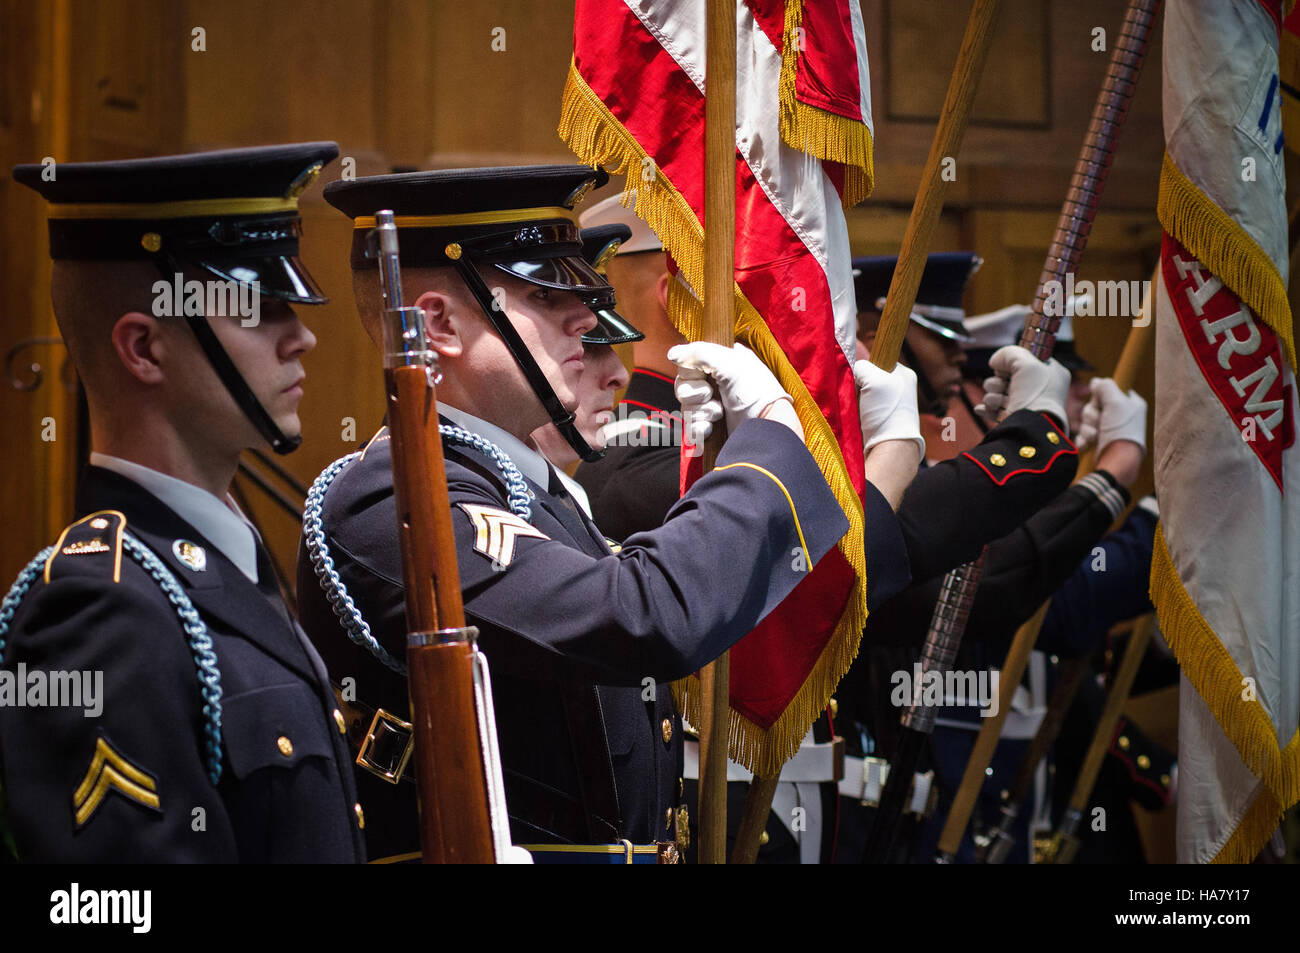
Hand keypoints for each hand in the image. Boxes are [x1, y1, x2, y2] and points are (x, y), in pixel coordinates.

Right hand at [668, 342, 792, 441]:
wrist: (765, 429)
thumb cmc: (755, 393)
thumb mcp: (730, 363)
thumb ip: (699, 353)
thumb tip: (673, 354)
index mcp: (720, 365)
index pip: (688, 364)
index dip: (690, 371)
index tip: (701, 373)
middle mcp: (715, 384)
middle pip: (683, 386)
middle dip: (695, 393)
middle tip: (710, 394)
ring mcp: (712, 407)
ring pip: (686, 407)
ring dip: (701, 411)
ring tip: (719, 413)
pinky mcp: (711, 428)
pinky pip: (690, 427)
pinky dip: (699, 428)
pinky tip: (711, 428)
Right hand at [853, 359, 924, 462]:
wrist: (890, 448)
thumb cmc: (885, 411)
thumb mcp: (873, 379)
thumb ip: (861, 367)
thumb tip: (852, 371)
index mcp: (905, 375)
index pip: (879, 361)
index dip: (866, 369)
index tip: (860, 379)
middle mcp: (900, 389)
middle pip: (869, 379)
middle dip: (859, 385)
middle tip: (857, 393)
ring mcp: (891, 406)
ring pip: (864, 395)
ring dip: (856, 400)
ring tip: (858, 409)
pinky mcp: (882, 421)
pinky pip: (863, 410)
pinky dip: (857, 413)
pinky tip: (858, 418)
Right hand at [975, 345, 1070, 431]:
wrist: (1031, 429)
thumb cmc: (1035, 394)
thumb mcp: (1025, 362)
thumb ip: (1008, 353)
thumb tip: (995, 362)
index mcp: (1051, 374)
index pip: (1027, 360)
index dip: (1014, 362)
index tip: (1009, 367)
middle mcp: (1039, 389)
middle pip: (1008, 377)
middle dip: (998, 381)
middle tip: (1003, 386)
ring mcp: (1025, 405)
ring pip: (998, 392)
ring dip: (992, 395)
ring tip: (997, 402)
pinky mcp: (1013, 419)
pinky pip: (992, 409)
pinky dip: (986, 408)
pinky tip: (983, 409)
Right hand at [1080, 378, 1146, 486]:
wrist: (1117, 460)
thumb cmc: (1121, 430)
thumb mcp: (1116, 401)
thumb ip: (1105, 386)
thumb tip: (1097, 382)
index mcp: (1132, 404)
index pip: (1112, 390)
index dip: (1103, 394)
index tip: (1102, 400)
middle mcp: (1122, 415)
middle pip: (1096, 404)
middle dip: (1092, 414)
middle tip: (1099, 420)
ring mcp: (1110, 428)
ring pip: (1089, 419)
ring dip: (1088, 427)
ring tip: (1096, 435)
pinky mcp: (1100, 440)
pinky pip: (1085, 432)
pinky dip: (1085, 438)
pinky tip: (1088, 443)